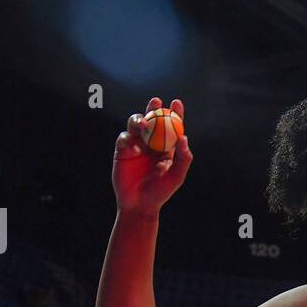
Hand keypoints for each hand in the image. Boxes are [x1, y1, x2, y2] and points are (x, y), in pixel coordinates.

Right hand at [113, 97, 191, 216]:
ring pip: (135, 123)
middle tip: (156, 102)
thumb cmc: (160, 192)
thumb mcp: (176, 176)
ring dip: (139, 120)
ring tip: (144, 125)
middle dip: (153, 107)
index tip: (177, 103)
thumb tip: (184, 138)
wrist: (139, 204)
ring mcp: (136, 144)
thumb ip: (183, 158)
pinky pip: (124, 138)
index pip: (171, 125)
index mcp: (166, 146)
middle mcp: (151, 142)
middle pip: (152, 119)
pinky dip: (129, 140)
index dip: (175, 112)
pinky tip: (135, 149)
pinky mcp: (122, 150)